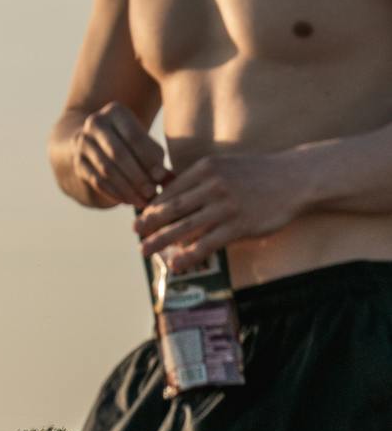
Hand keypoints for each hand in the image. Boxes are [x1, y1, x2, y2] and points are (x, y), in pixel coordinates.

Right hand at [67, 103, 167, 208]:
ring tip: (143, 200)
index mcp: (115, 112)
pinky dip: (115, 193)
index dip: (148, 158)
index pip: (133, 136)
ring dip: (127, 188)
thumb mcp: (144, 145)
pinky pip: (97, 181)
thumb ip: (157, 160)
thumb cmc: (131, 145)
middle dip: (137, 176)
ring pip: (107, 169)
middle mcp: (95, 123)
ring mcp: (83, 142)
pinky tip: (128, 201)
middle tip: (152, 192)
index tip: (162, 176)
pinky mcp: (78, 162)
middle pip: (118, 153)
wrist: (96, 144)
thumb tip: (168, 179)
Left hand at [136, 151, 307, 259]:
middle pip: (172, 208)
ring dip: (161, 241)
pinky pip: (208, 244)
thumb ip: (201, 179)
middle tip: (135, 234)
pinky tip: (176, 264)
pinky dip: (188, 255)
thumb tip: (175, 193)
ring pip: (185, 227)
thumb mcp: (225, 166)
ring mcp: (225, 206)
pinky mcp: (239, 226)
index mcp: (205, 169)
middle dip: (150, 223)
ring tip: (145, 250)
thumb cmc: (258, 174)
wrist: (294, 179)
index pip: (171, 190)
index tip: (140, 217)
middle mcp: (212, 185)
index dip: (153, 205)